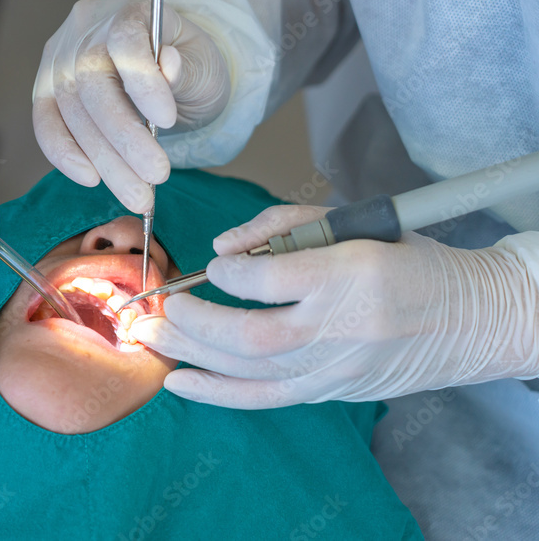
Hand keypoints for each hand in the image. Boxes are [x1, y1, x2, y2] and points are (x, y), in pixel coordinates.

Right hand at [32, 0, 229, 212]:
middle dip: (125, 138)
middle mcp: (85, 28)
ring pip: (72, 112)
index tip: (168, 120)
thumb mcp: (202, 62)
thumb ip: (187, 67)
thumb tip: (168, 64)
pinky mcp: (45, 90)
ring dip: (104, 159)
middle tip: (156, 176)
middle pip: (93, 83)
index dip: (143, 82)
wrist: (165, 74)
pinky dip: (66, 156)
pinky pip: (46, 125)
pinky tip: (92, 178)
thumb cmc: (186, 65)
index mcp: (130, 7)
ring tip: (137, 194)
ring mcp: (59, 58)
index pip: (126, 39)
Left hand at [128, 205, 538, 408]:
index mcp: (352, 272)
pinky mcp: (332, 390)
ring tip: (151, 337)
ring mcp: (337, 366)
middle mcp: (343, 325)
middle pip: (252, 334)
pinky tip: (178, 383)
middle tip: (160, 308)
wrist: (468, 318)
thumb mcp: (354, 221)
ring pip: (252, 369)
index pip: (272, 277)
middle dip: (194, 322)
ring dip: (193, 355)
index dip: (230, 271)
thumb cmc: (405, 258)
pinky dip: (218, 393)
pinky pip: (267, 397)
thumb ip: (283, 225)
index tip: (215, 265)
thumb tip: (222, 248)